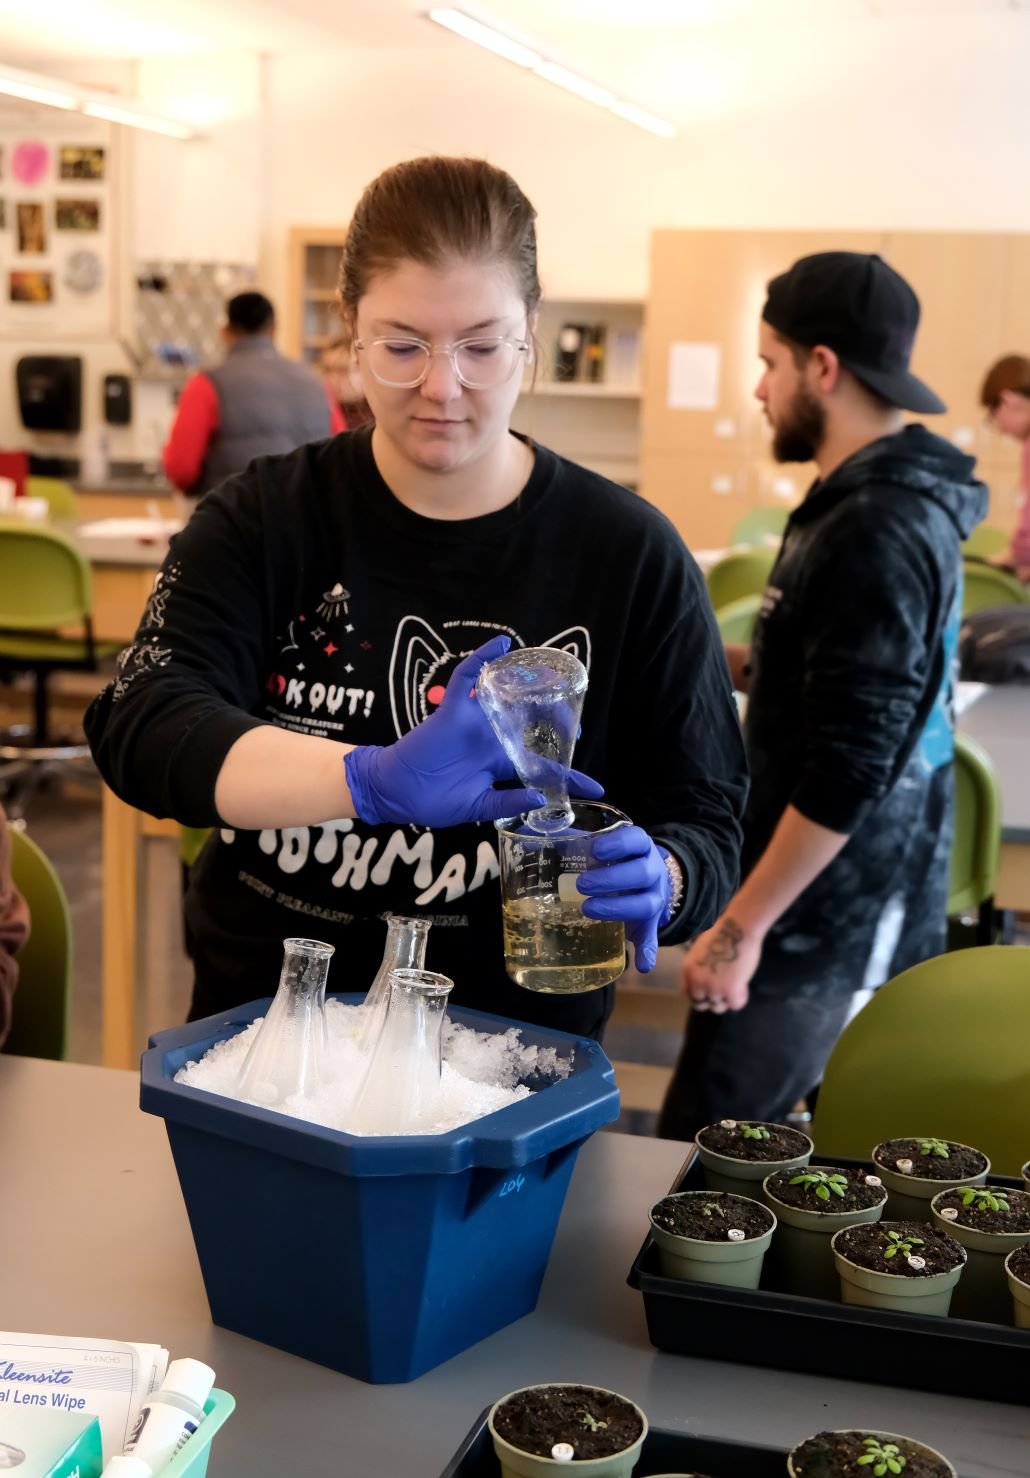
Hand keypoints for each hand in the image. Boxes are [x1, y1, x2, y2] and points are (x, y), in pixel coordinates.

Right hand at [345, 636, 602, 827]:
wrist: (397, 792)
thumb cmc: (435, 801)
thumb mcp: (478, 806)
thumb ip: (508, 799)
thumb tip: (540, 797)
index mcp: (499, 763)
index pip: (540, 766)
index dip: (568, 776)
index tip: (595, 787)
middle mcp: (492, 739)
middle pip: (531, 727)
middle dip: (557, 727)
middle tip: (578, 731)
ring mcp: (474, 723)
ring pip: (507, 699)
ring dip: (530, 689)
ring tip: (554, 685)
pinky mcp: (453, 711)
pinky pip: (468, 678)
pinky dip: (481, 658)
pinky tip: (501, 644)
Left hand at [576, 826, 670, 972]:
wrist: (646, 878)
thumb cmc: (615, 859)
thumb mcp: (602, 846)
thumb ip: (574, 841)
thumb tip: (532, 834)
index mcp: (640, 847)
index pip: (636, 839)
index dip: (618, 843)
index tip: (594, 848)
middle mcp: (652, 870)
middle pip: (641, 873)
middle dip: (611, 879)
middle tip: (581, 884)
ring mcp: (654, 897)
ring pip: (645, 904)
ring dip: (617, 908)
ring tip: (587, 908)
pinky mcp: (650, 922)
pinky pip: (652, 937)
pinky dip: (648, 951)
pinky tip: (642, 965)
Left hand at [681, 915, 762, 1012]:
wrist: (737, 929)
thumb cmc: (721, 933)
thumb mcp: (699, 951)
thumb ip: (698, 967)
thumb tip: (704, 980)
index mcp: (687, 970)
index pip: (686, 993)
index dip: (696, 996)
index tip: (705, 995)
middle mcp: (697, 981)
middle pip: (700, 1004)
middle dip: (711, 1000)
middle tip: (722, 994)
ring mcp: (713, 987)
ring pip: (718, 1007)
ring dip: (726, 1000)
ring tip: (734, 988)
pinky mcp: (731, 990)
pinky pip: (735, 1005)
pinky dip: (740, 999)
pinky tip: (743, 987)